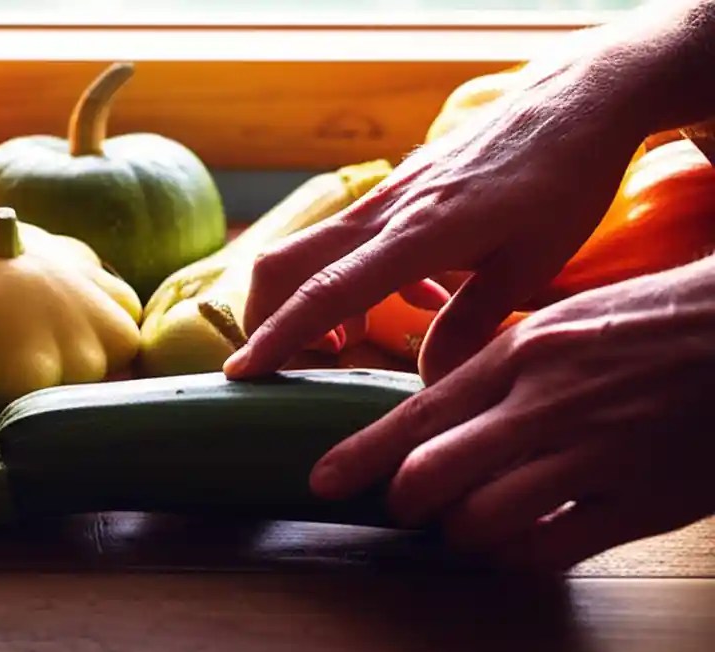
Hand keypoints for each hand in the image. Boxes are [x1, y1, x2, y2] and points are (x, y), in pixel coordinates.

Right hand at [224, 56, 646, 383]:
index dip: (278, 337)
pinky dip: (349, 282)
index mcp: (415, 236)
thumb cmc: (563, 181)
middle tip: (294, 366)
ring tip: (347, 344)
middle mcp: (382, 215)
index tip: (242, 373)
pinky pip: (345, 242)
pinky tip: (412, 301)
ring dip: (307, 304)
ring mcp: (383, 200)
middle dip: (265, 320)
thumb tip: (428, 386)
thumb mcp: (531, 266)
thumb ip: (471, 326)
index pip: (323, 293)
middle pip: (283, 264)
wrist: (570, 104)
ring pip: (307, 252)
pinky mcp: (394, 194)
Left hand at [309, 258, 714, 572]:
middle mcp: (546, 404)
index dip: (361, 456)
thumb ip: (494, 364)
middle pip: (435, 473)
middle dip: (404, 503)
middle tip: (401, 510)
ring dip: (461, 533)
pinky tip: (519, 546)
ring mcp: (595, 454)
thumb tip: (431, 409)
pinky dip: (521, 556)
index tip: (323, 481)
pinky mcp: (643, 499)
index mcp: (520, 353)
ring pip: (486, 518)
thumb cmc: (649, 321)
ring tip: (464, 527)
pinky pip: (555, 548)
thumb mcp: (559, 321)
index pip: (416, 415)